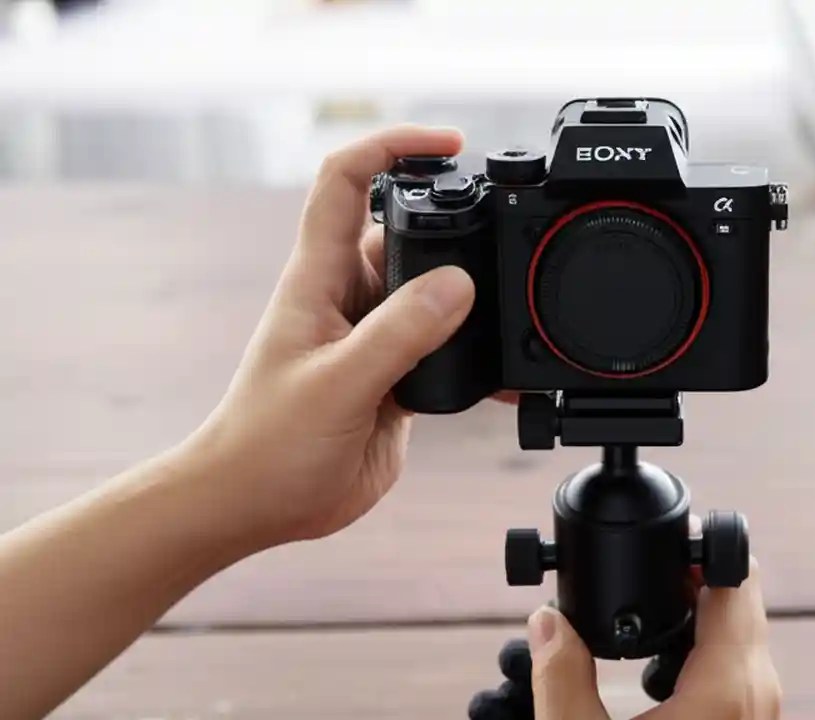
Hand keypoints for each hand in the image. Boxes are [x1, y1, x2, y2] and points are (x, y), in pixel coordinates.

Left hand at [186, 125, 476, 548]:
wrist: (256, 505)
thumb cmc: (269, 443)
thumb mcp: (339, 383)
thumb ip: (399, 333)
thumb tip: (460, 283)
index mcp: (320, 279)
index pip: (347, 182)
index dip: (393, 148)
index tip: (448, 145)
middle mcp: (349, 298)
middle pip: (408, 233)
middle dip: (455, 227)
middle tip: (502, 238)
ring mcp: (374, 338)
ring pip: (434, 295)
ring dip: (472, 299)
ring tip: (513, 310)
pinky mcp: (395, 377)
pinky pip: (446, 348)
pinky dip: (478, 355)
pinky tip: (506, 376)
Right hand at [527, 558, 780, 719]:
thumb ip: (559, 680)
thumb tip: (547, 622)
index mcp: (727, 687)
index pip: (736, 581)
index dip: (699, 547)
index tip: (659, 538)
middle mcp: (757, 692)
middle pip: (737, 600)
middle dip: (689, 578)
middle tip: (636, 576)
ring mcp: (760, 711)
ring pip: (739, 635)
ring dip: (695, 615)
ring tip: (640, 619)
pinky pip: (736, 668)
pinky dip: (702, 650)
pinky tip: (655, 669)